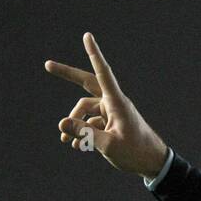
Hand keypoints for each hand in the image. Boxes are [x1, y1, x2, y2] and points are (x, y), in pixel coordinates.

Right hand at [44, 32, 168, 177]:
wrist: (153, 164)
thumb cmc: (136, 153)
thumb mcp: (108, 145)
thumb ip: (84, 134)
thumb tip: (61, 124)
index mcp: (116, 102)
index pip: (102, 73)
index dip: (94, 54)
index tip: (87, 36)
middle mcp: (113, 103)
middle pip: (87, 84)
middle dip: (67, 76)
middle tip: (47, 65)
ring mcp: (112, 113)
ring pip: (86, 110)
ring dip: (75, 124)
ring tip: (66, 141)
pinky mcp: (111, 124)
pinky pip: (92, 123)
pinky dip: (83, 132)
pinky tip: (76, 146)